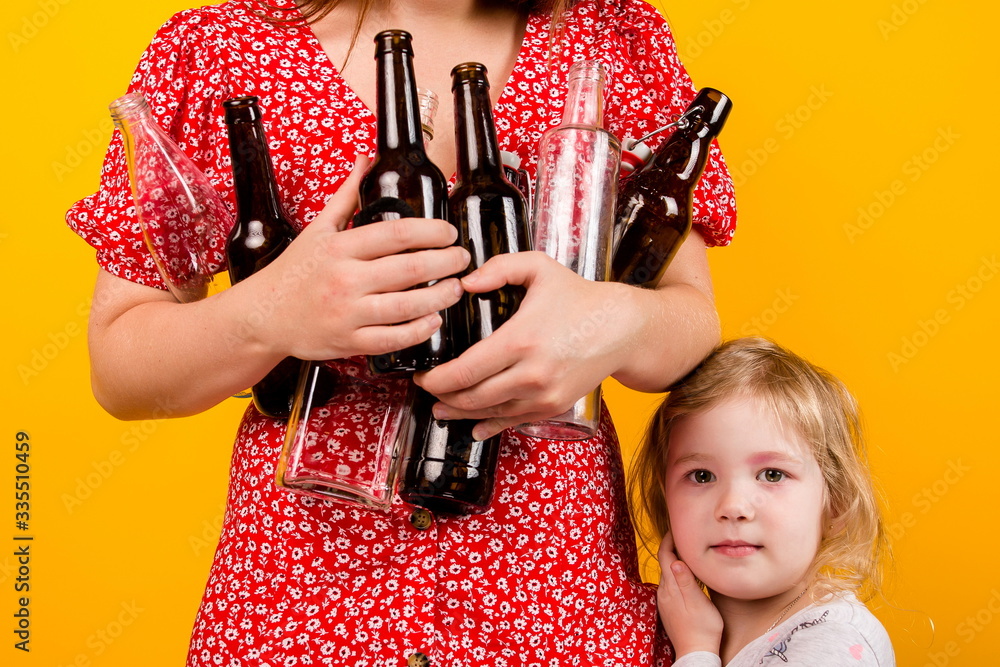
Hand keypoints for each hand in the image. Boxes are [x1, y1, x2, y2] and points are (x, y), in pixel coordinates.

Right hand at [230, 155, 470, 361]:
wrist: (262, 316)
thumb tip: (365, 159)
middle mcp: (344, 279)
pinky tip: (434, 320)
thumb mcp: (317, 229)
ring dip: (439, 297)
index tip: (449, 232)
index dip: (430, 232)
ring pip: (405, 307)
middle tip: (462, 258)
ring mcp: (346, 313)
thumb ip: (346, 196)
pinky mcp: (348, 341)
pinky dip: (418, 330)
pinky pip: (391, 339)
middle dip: (445, 263)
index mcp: (339, 248)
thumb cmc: (294, 272)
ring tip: (456, 288)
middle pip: (408, 269)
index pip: (395, 234)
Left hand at [414, 251, 636, 438]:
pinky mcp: (552, 407)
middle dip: (442, 398)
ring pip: (489, 414)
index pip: (464, 372)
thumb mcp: (539, 267)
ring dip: (460, 413)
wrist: (621, 328)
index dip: (436, 379)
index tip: (423, 375)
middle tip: (427, 390)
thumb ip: (498, 268)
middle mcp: (531, 375)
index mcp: (521, 341)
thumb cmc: (578, 297)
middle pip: (471, 398)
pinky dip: (489, 425)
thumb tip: (465, 283)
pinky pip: (512, 422)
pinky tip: (474, 426)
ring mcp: (543, 395)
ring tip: (441, 408)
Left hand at [656, 532, 722, 658]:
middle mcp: (664, 592)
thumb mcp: (698, 603)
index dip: (669, 540)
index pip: (665, 556)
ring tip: (687, 552)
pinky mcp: (669, 608)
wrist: (695, 653)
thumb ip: (686, 581)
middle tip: (683, 536)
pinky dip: (676, 575)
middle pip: (664, 563)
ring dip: (674, 561)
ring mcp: (665, 601)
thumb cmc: (702, 628)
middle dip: (672, 547)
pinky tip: (686, 576)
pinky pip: (670, 585)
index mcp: (670, 587)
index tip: (675, 528)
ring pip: (667, 574)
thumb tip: (676, 560)